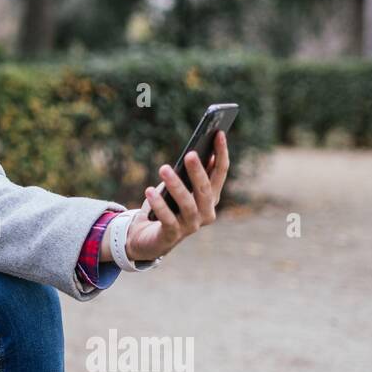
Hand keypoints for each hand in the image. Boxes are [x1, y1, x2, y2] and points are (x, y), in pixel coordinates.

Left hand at [125, 130, 229, 261]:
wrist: (149, 238)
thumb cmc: (167, 207)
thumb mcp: (179, 187)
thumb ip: (190, 174)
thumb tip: (198, 150)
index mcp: (211, 198)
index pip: (220, 174)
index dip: (221, 154)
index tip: (219, 133)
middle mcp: (206, 213)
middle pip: (205, 190)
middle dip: (198, 171)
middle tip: (190, 153)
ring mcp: (190, 226)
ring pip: (187, 204)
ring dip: (176, 186)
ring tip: (164, 168)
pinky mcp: (172, 235)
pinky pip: (167, 219)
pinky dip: (159, 204)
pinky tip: (149, 190)